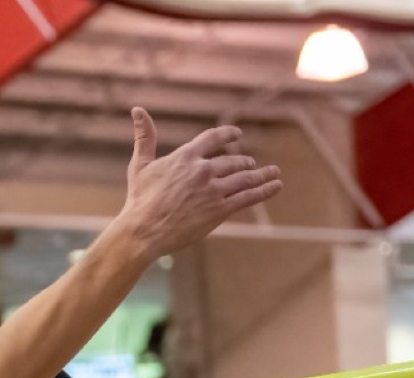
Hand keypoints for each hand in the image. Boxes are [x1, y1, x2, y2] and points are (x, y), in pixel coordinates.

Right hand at [113, 108, 282, 260]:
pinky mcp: (220, 210)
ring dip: (261, 175)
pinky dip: (265, 190)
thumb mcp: (140, 165)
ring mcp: (214, 190)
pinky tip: (276, 185)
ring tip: (272, 173)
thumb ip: (144, 137)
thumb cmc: (139, 199)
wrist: (143, 231)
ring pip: (245, 178)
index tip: (237, 134)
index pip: (214, 137)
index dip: (228, 134)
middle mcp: (203, 170)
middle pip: (233, 161)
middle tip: (251, 164)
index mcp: (186, 156)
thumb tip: (137, 110)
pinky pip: (248, 197)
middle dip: (244, 162)